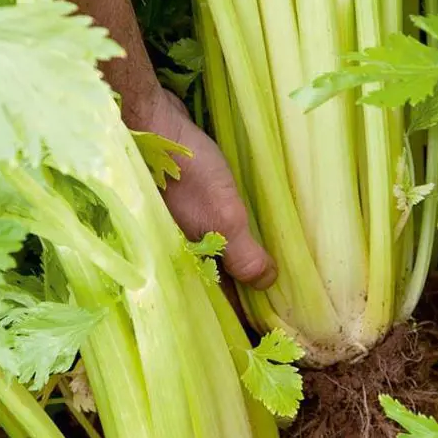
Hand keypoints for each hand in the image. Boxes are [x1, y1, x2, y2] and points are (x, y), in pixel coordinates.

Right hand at [136, 88, 276, 289]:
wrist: (151, 121)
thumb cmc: (186, 173)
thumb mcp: (222, 217)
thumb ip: (244, 254)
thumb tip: (267, 283)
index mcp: (184, 262)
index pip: (218, 301)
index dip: (246, 309)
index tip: (279, 315)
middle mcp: (180, 248)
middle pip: (218, 276)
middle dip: (247, 281)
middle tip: (285, 282)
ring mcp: (182, 221)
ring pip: (217, 248)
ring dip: (242, 250)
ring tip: (278, 253)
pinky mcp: (187, 197)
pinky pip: (214, 221)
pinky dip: (233, 224)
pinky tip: (255, 218)